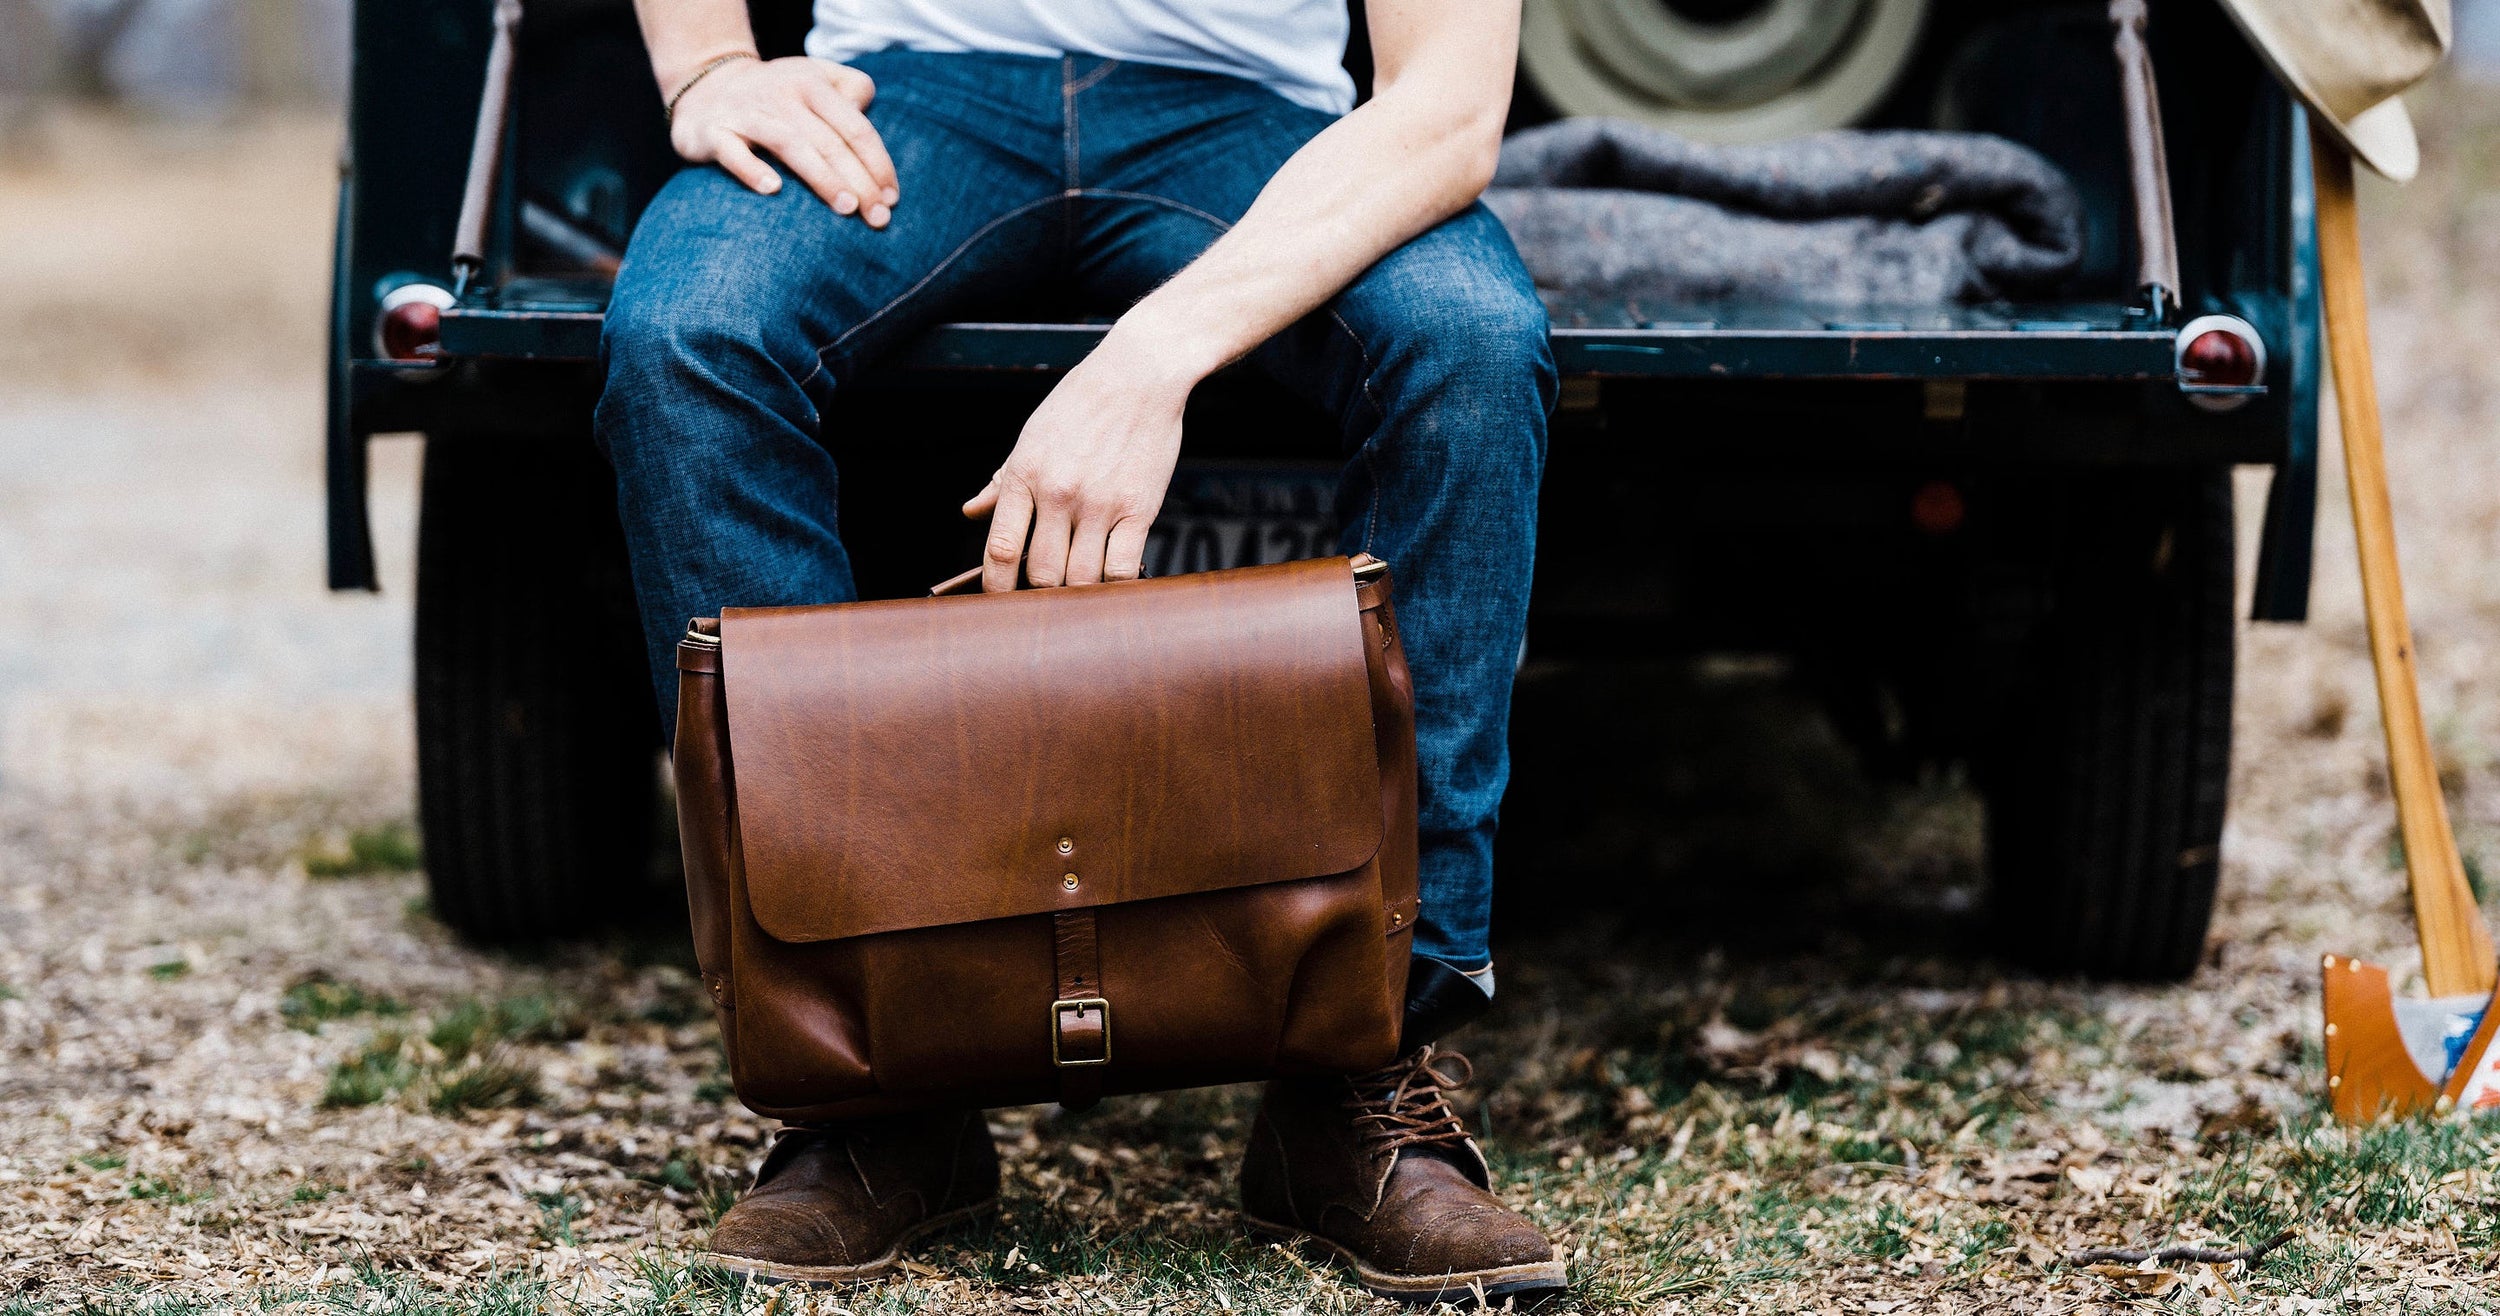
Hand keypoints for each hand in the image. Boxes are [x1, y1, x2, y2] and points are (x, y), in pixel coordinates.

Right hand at [669, 55, 898, 225]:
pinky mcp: (714, 132)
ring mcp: (746, 113)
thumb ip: (851, 89)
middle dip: (859, 181)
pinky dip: (751, 169)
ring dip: (822, 177)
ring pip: (790, 145)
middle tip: (878, 218)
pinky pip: (733, 151)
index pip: (854, 126)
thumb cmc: (777, 93)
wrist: (704, 83)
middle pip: (829, 141)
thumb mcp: (816, 76)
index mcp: (812, 84)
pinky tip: (772, 190)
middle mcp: (781, 95)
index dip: (877, 162)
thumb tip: (869, 114)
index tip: (892, 198)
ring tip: (846, 208)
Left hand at [963, 331, 1196, 590]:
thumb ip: (1002, 480)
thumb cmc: (1081, 403)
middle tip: (1045, 600)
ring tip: (1078, 591)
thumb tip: (971, 513)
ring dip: (1078, 595)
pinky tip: (1111, 581)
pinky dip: (1115, 586)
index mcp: (1024, 474)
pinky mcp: (1140, 509)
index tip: (1000, 600)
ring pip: (1082, 579)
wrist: (1139, 373)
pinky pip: (1123, 570)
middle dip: (1041, 596)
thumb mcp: (1032, 436)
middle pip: (1042, 575)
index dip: (995, 587)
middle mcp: (1058, 492)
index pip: (999, 549)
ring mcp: (1100, 503)